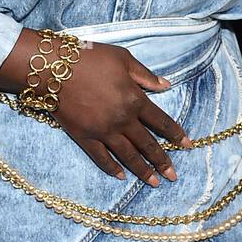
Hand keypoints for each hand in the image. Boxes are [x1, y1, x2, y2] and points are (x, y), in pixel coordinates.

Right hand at [0, 28, 191, 185]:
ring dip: (142, 171)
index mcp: (134, 100)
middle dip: (162, 161)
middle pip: (147, 145)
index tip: (188, 145)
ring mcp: (103, 131)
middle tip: (173, 176)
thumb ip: (145, 75)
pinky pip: (101, 158)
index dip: (176, 135)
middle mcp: (122, 120)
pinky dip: (112, 169)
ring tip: (154, 183)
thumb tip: (166, 86)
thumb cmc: (90, 58)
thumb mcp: (123, 58)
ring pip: (128, 156)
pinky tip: (121, 177)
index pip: (161, 122)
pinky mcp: (84, 137)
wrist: (54, 68)